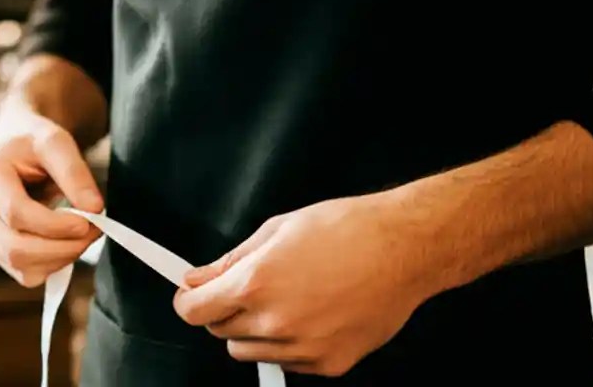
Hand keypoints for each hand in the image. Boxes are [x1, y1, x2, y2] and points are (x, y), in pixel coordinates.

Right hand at [0, 102, 104, 286]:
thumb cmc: (34, 138)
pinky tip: (64, 241)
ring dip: (61, 258)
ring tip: (83, 235)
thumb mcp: (56, 140)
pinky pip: (24, 272)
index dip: (56, 225)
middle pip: (16, 249)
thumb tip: (94, 210)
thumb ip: (74, 172)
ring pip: (21, 267)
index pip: (18, 215)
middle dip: (62, 248)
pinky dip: (52, 264)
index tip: (90, 220)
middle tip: (94, 232)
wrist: (16, 140)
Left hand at [173, 194, 436, 376]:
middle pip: (220, 332)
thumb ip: (230, 261)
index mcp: (256, 284)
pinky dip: (288, 345)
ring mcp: (304, 348)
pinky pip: (287, 363)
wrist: (404, 248)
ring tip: (284, 299)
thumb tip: (199, 278)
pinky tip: (311, 314)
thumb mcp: (276, 230)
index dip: (188, 301)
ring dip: (254, 330)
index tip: (191, 295)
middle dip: (224, 310)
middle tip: (248, 288)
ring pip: (250, 352)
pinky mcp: (329, 364)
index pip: (195, 311)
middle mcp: (276, 322)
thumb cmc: (346, 229)